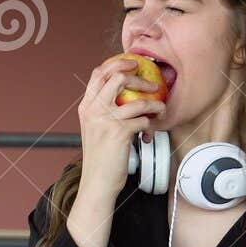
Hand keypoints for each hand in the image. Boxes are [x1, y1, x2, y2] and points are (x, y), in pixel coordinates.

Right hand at [62, 56, 165, 246]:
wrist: (97, 183)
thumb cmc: (100, 158)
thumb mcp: (94, 129)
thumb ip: (103, 111)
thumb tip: (125, 95)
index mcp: (85, 107)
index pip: (98, 73)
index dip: (116, 63)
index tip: (132, 63)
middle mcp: (93, 110)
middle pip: (116, 77)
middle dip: (138, 77)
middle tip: (152, 85)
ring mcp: (105, 121)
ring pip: (136, 99)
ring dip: (153, 103)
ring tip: (160, 109)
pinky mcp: (119, 133)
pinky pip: (143, 119)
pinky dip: (150, 124)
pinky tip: (150, 132)